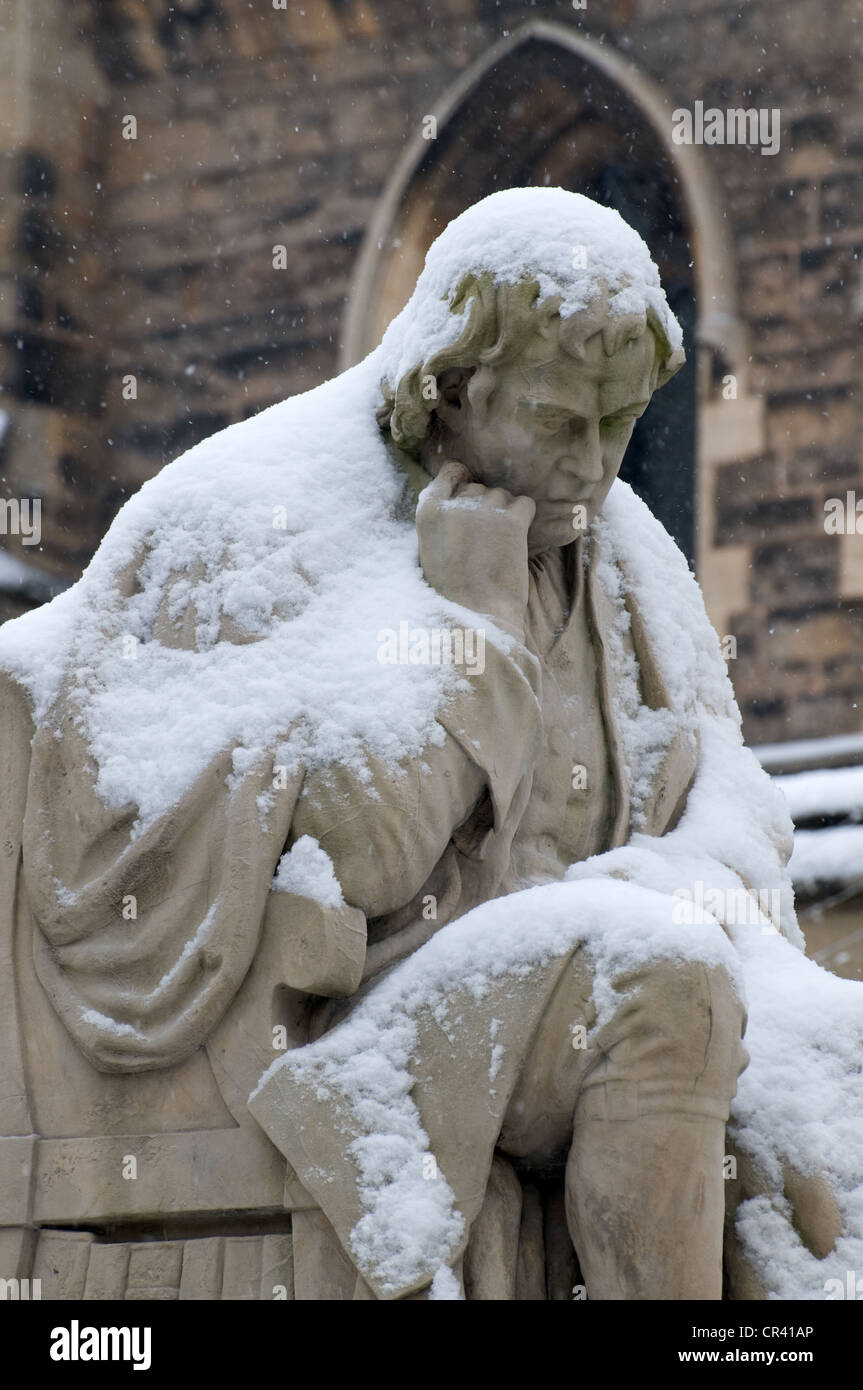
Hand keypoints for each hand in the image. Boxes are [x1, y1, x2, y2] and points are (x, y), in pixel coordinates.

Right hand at [416, 460, 534, 641]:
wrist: (475, 617)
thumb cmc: (451, 594)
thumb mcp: (430, 552)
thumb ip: (442, 523)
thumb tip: (461, 502)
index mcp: (428, 512)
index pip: (449, 473)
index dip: (462, 478)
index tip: (470, 489)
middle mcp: (455, 504)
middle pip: (478, 488)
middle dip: (484, 506)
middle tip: (487, 537)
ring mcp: (484, 510)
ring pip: (502, 495)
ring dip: (504, 513)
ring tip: (500, 545)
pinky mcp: (512, 520)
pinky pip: (525, 504)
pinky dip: (525, 517)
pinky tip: (518, 539)